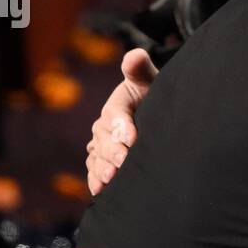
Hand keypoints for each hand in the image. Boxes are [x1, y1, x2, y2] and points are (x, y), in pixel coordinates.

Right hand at [87, 49, 157, 194]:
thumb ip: (140, 68)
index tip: (132, 138)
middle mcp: (105, 125)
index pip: (115, 113)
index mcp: (116, 105)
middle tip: (123, 161)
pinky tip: (99, 191)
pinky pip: (95, 169)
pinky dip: (95, 180)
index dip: (121, 125)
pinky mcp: (104, 160)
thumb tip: (134, 56)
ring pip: (98, 156)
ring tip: (110, 178)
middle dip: (112, 151)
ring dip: (102, 168)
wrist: (153, 113)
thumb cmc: (152, 95)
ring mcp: (103, 144)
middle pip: (104, 139)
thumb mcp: (148, 79)